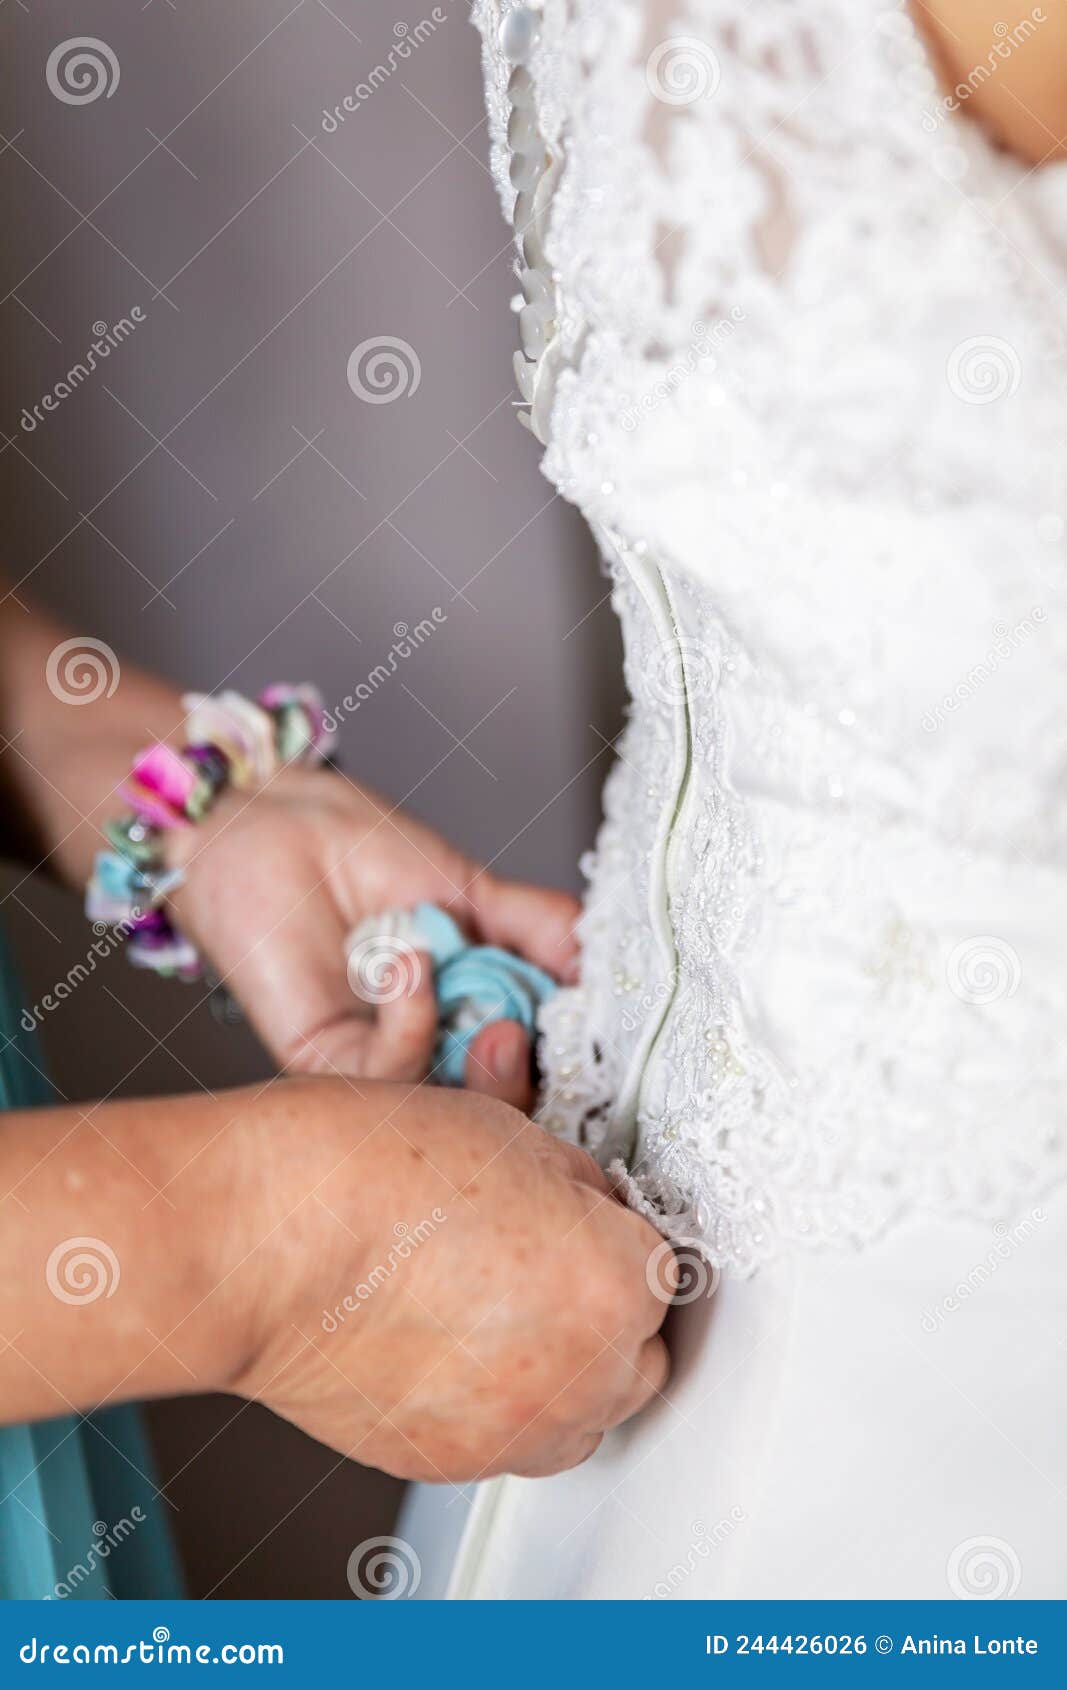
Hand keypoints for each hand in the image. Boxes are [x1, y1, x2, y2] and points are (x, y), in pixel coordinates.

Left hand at [164, 765, 579, 1107]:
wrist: (265, 822)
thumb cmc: (353, 850)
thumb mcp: (470, 886)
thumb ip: (538, 926)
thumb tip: (602, 966)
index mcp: (469, 1011)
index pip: (531, 1063)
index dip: (564, 1060)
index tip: (590, 1029)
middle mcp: (427, 1047)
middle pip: (491, 1108)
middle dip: (519, 1082)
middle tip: (524, 1034)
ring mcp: (375, 1060)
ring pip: (442, 1107)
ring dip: (471, 1062)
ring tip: (483, 1008)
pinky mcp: (322, 1063)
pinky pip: (383, 1075)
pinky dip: (410, 1022)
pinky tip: (407, 964)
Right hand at [228, 1079, 670, 1480]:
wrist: (260, 1242)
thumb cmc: (364, 1175)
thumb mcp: (509, 1133)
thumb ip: (574, 1188)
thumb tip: (586, 1209)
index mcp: (615, 1282)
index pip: (657, 1262)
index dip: (609, 1228)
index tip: (577, 1216)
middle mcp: (582, 1373)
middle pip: (635, 1349)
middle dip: (601, 1305)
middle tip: (543, 1257)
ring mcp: (516, 1428)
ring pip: (578, 1407)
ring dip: (558, 1363)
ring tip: (493, 1303)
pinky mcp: (452, 1461)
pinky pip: (506, 1435)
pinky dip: (492, 1397)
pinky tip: (444, 1340)